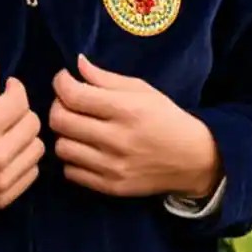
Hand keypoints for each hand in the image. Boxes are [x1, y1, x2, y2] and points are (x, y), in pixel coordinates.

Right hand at [0, 63, 43, 229]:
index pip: (19, 101)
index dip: (16, 88)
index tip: (7, 86)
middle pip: (32, 123)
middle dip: (21, 110)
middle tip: (4, 110)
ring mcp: (0, 182)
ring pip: (37, 149)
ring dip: (25, 136)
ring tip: (7, 133)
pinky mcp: (1, 201)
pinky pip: (30, 173)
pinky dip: (23, 160)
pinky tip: (6, 154)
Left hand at [50, 55, 220, 198]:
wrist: (193, 159)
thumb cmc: (166, 117)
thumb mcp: (142, 90)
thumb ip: (105, 78)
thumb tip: (76, 64)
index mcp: (126, 110)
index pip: (73, 95)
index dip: (60, 82)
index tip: (64, 79)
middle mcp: (117, 139)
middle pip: (60, 121)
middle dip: (58, 106)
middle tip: (69, 102)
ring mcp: (112, 167)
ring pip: (62, 148)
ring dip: (65, 134)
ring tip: (78, 128)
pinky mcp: (111, 187)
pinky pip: (71, 172)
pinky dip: (73, 159)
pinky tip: (85, 149)